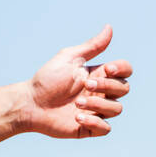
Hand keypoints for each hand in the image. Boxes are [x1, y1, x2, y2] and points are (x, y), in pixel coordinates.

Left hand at [21, 24, 132, 138]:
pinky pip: (106, 129)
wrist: (30, 103)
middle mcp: (100, 92)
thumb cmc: (47, 79)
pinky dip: (95, 122)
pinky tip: (77, 117)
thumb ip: (92, 46)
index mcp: (98, 74)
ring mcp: (97, 110)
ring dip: (98, 104)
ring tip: (77, 103)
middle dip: (107, 86)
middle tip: (85, 84)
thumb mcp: (69, 59)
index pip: (125, 71)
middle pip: (124, 88)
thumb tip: (110, 27)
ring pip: (116, 109)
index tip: (107, 69)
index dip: (122, 69)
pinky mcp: (90, 128)